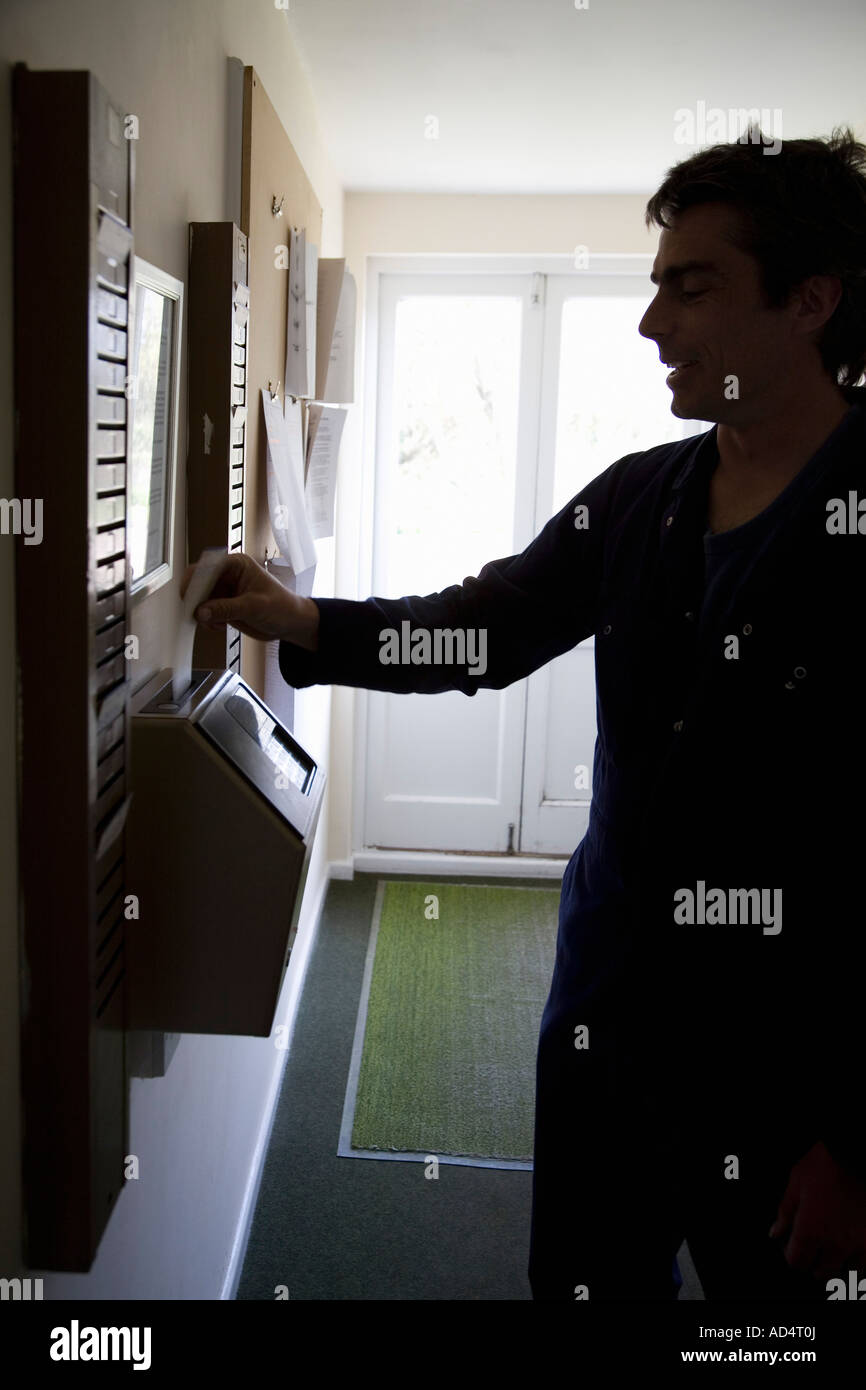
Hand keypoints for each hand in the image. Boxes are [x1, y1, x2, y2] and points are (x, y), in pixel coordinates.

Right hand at [179, 552, 317, 647]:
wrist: (290, 623)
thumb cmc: (281, 607)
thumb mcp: (254, 607)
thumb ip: (226, 609)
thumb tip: (201, 612)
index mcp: (236, 564)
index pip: (207, 567)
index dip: (195, 580)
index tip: (189, 597)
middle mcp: (226, 575)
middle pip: (198, 582)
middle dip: (195, 599)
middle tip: (195, 614)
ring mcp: (223, 591)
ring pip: (199, 599)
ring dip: (200, 612)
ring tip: (214, 624)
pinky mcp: (222, 605)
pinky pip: (204, 611)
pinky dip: (206, 620)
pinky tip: (218, 626)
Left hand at [769, 1141, 865, 1279]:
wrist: (856, 1153)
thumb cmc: (826, 1163)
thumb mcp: (796, 1183)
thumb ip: (785, 1212)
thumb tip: (776, 1231)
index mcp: (811, 1231)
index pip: (796, 1261)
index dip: (792, 1255)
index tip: (793, 1247)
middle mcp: (836, 1243)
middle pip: (822, 1271)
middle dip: (814, 1262)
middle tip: (813, 1248)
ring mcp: (860, 1243)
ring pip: (848, 1270)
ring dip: (840, 1262)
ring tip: (835, 1248)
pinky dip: (860, 1258)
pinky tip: (853, 1245)